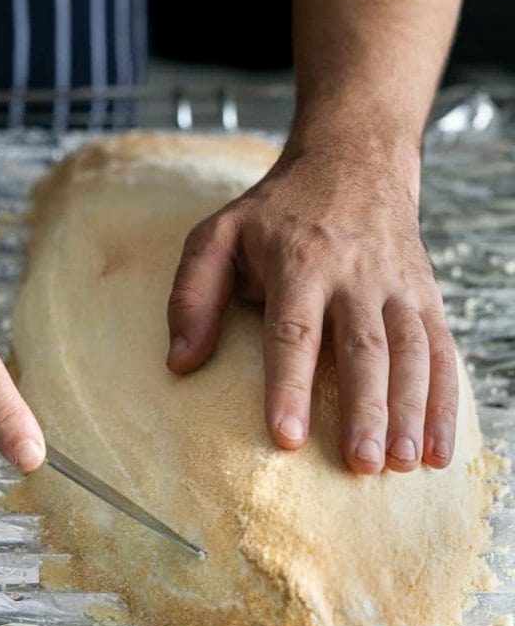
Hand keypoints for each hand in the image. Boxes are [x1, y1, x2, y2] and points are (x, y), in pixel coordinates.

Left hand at [165, 143, 456, 474]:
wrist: (354, 161)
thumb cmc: (276, 211)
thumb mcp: (219, 234)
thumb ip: (192, 295)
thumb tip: (179, 364)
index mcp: (299, 261)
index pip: (293, 330)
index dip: (289, 384)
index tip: (286, 436)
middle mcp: (354, 274)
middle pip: (363, 347)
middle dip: (364, 408)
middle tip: (360, 463)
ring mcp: (397, 284)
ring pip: (410, 351)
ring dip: (411, 410)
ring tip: (403, 464)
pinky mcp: (425, 294)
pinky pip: (441, 350)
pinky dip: (446, 400)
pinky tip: (441, 449)